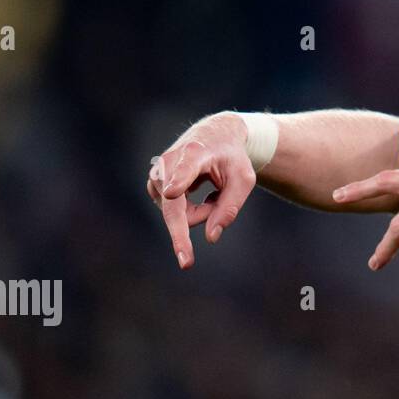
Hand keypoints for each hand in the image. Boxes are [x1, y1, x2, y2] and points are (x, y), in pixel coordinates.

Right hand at [147, 112, 255, 268]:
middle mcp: (169, 163)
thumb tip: (211, 237)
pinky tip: (200, 193)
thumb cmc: (232, 157)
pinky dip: (191, 210)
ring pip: (178, 213)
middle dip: (179, 236)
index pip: (186, 171)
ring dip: (201, 212)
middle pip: (173, 207)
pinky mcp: (153, 186)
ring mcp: (158, 175)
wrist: (214, 135)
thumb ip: (230, 207)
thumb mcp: (244, 179)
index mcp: (195, 155)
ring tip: (214, 192)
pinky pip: (174, 213)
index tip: (173, 192)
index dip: (179, 182)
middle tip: (187, 264)